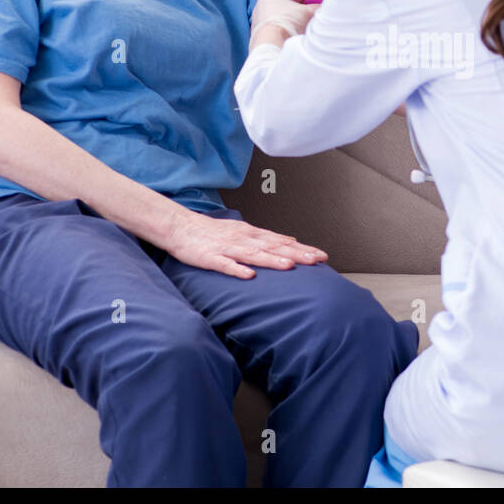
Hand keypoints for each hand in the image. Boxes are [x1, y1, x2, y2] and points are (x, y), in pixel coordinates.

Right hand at [163, 208, 327, 278]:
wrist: (180, 226)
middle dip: (296, 254)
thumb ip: (266, 238)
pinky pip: (225, 265)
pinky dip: (237, 269)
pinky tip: (248, 276)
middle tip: (316, 261)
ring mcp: (227, 248)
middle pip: (273, 247)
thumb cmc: (213, 232)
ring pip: (253, 254)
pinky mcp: (210, 257)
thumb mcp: (244, 231)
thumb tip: (291, 240)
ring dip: (272, 260)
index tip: (322, 256)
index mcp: (252, 234)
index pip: (282, 241)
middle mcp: (244, 238)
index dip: (303, 249)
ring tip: (289, 266)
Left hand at [251, 0, 318, 40]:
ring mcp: (261, 22)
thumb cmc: (284, 25)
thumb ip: (315, 7)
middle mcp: (263, 7)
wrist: (273, 44)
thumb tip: (320, 8)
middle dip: (302, 11)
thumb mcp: (307, 12)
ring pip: (284, 19)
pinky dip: (288, 30)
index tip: (317, 1)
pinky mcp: (262, 34)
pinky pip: (279, 29)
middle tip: (313, 14)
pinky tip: (295, 35)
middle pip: (289, 7)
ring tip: (305, 27)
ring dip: (296, 22)